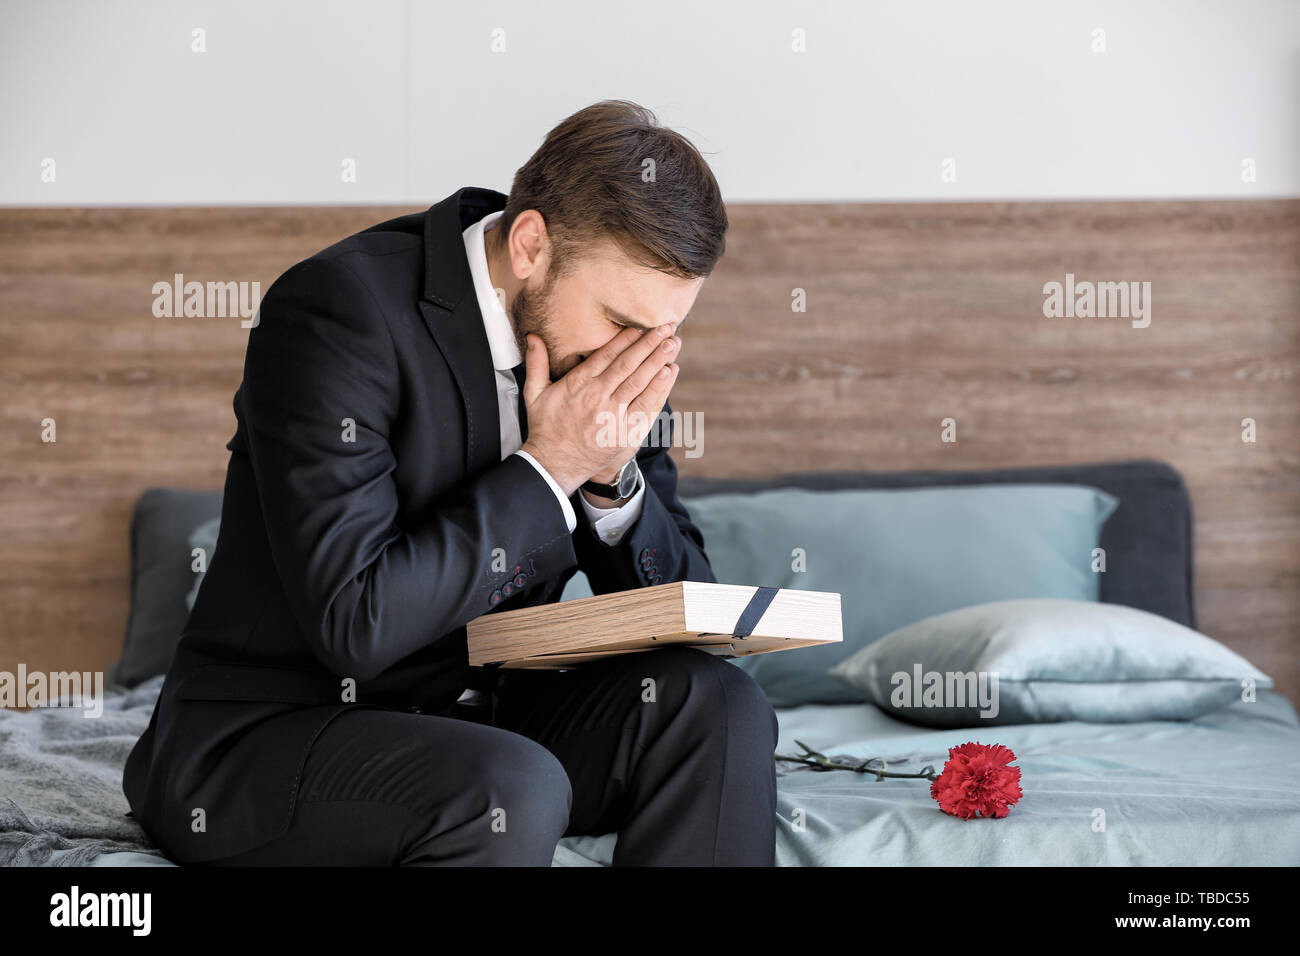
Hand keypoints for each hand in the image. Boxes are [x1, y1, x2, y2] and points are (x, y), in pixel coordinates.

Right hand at [520, 323, 680, 495]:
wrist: (555, 465)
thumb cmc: (546, 427)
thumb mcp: (533, 394)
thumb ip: (536, 363)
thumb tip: (533, 336)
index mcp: (578, 385)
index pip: (607, 356)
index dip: (626, 340)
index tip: (641, 327)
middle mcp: (597, 398)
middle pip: (628, 366)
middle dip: (649, 345)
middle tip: (667, 328)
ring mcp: (613, 416)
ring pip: (640, 383)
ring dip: (659, 361)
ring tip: (673, 343)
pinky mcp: (625, 434)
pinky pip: (646, 407)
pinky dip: (660, 389)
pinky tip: (669, 372)